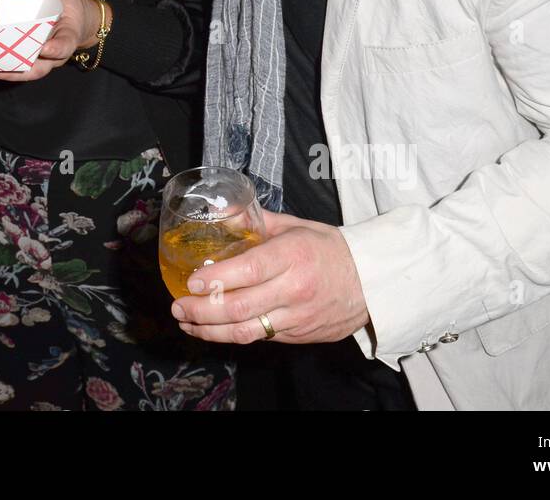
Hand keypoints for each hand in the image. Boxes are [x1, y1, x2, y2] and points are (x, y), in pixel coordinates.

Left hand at [0, 0, 97, 82]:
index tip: (45, 49)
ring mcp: (41, 61)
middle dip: (18, 67)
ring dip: (3, 71)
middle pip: (38, 67)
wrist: (76, 19)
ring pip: (24, 72)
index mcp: (68, 35)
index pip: (64, 46)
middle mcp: (54, 54)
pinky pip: (16, 68)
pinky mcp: (28, 60)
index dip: (56, 50)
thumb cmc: (68, 1)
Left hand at [170, 210, 370, 344]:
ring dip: (210, 331)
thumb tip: (220, 210)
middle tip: (178, 306)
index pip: (249, 270)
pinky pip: (260, 338)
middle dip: (202, 310)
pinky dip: (233, 336)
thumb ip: (257, 219)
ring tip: (187, 323)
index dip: (217, 279)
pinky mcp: (299, 336)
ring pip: (247, 331)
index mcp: (292, 256)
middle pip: (240, 307)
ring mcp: (296, 317)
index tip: (191, 281)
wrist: (371, 282)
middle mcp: (294, 289)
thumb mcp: (296, 226)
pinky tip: (213, 330)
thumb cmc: (329, 249)